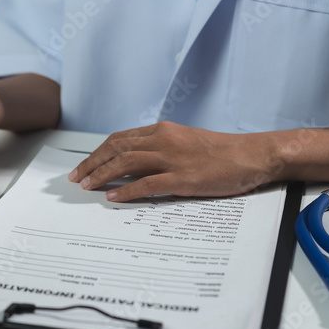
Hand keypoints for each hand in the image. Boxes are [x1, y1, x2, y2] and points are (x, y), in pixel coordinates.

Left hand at [68, 121, 278, 200]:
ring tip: (87, 187)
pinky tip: (113, 198)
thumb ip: (161, 149)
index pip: (120, 139)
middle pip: (116, 148)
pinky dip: (126, 190)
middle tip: (75, 179)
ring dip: (102, 175)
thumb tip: (134, 163)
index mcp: (162, 130)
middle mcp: (164, 140)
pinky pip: (147, 184)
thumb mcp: (185, 142)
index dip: (98, 153)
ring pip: (126, 163)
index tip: (83, 166)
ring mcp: (173, 159)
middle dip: (92, 164)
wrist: (252, 155)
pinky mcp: (184, 178)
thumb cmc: (221, 152)